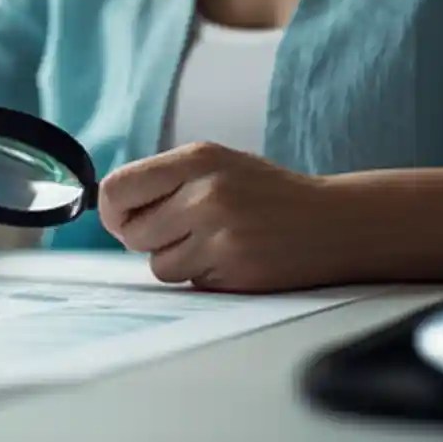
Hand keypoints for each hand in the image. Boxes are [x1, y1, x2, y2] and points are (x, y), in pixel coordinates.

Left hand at [99, 143, 348, 292]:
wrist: (333, 222)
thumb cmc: (267, 195)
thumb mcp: (218, 166)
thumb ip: (167, 180)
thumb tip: (109, 208)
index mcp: (197, 158)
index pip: (118, 188)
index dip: (112, 211)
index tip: (124, 219)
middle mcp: (206, 192)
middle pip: (132, 232)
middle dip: (147, 239)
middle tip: (179, 232)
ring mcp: (220, 232)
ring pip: (158, 264)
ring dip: (176, 261)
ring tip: (212, 244)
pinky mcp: (233, 268)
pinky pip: (188, 282)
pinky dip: (200, 276)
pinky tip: (229, 259)